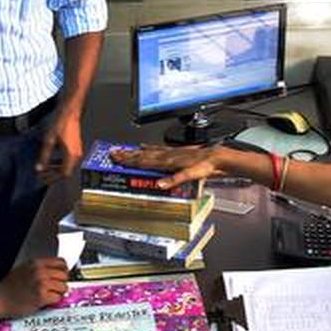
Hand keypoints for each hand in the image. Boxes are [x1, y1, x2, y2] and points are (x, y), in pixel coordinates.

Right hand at [0, 258, 69, 316]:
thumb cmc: (7, 287)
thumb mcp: (23, 269)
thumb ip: (39, 268)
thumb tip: (54, 271)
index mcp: (36, 263)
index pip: (61, 262)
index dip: (63, 270)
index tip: (61, 276)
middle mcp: (40, 271)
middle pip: (65, 275)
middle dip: (61, 282)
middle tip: (56, 288)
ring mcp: (41, 283)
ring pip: (64, 287)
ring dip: (58, 292)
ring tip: (50, 295)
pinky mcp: (41, 297)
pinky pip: (57, 298)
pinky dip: (53, 301)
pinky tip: (45, 301)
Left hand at [35, 111, 82, 184]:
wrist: (70, 111)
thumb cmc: (62, 123)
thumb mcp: (49, 141)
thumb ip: (44, 156)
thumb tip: (39, 167)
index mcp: (71, 156)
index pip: (63, 174)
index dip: (52, 177)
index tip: (43, 177)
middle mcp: (76, 155)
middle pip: (66, 171)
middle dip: (53, 173)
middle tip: (43, 173)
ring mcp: (77, 150)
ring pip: (67, 165)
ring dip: (56, 167)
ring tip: (46, 166)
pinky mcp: (76, 146)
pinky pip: (68, 158)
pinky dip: (60, 160)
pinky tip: (52, 156)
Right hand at [109, 145, 223, 188]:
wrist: (217, 157)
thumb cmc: (205, 166)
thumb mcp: (190, 175)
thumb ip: (174, 179)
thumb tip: (160, 184)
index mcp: (168, 160)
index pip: (144, 160)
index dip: (129, 160)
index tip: (116, 157)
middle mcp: (168, 155)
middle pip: (143, 154)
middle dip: (127, 154)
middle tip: (114, 152)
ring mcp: (171, 152)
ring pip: (149, 151)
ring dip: (136, 151)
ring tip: (125, 149)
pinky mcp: (176, 151)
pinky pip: (159, 148)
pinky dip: (149, 147)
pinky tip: (146, 146)